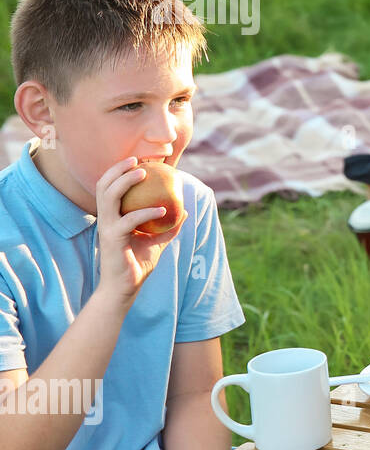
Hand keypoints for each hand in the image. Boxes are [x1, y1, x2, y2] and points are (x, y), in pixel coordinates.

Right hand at [95, 156, 189, 305]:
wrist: (124, 289)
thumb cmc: (137, 265)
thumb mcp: (155, 243)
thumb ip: (167, 227)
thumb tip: (185, 212)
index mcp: (112, 217)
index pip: (109, 188)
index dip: (119, 172)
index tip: (138, 160)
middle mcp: (106, 219)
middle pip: (103, 186)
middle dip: (117, 170)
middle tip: (137, 160)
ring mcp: (107, 228)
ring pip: (109, 197)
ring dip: (125, 182)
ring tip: (143, 174)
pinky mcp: (113, 239)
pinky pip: (130, 220)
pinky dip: (146, 212)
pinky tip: (164, 210)